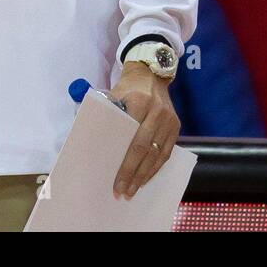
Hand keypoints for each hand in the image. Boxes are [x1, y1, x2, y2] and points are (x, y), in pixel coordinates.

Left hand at [108, 63, 179, 199]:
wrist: (150, 74)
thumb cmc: (127, 89)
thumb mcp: (113, 95)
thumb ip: (105, 115)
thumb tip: (90, 143)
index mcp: (140, 102)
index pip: (133, 139)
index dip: (125, 164)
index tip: (115, 181)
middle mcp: (157, 111)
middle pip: (145, 149)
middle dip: (133, 174)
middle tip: (123, 191)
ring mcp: (169, 120)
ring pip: (158, 154)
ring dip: (145, 175)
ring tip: (133, 190)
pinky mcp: (176, 126)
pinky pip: (166, 152)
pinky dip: (156, 167)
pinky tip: (146, 178)